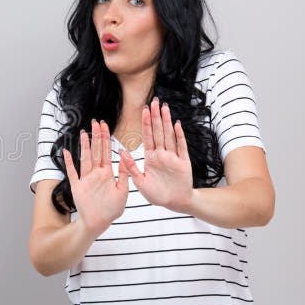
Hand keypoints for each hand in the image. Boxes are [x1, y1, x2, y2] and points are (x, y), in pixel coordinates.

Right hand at [63, 119, 132, 235]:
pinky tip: (66, 153)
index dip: (105, 138)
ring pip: (85, 159)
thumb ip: (124, 173)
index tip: (104, 126)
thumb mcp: (123, 190)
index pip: (106, 151)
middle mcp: (96, 174)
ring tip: (84, 134)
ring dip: (84, 146)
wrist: (99, 223)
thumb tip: (124, 156)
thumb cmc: (111, 209)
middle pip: (95, 151)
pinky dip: (69, 163)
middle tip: (95, 123)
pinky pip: (73, 173)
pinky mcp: (78, 187)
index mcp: (107, 173)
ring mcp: (86, 179)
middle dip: (96, 137)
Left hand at [120, 97, 193, 212]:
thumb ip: (131, 167)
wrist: (175, 203)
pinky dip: (179, 136)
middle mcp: (162, 154)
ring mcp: (173, 157)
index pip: (147, 136)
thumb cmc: (157, 194)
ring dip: (167, 121)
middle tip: (154, 101)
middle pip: (158, 132)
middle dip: (156, 117)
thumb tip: (121, 152)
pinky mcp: (183, 162)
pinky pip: (181, 147)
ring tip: (164, 108)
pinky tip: (176, 125)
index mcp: (151, 157)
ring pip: (169, 135)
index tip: (144, 110)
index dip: (146, 123)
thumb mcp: (140, 182)